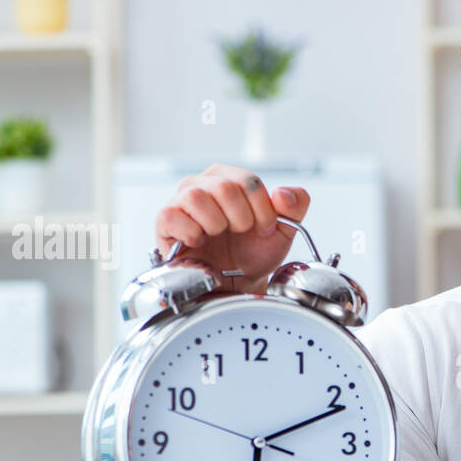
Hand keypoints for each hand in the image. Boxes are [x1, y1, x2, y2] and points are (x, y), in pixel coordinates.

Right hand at [154, 163, 309, 297]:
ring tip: (217, 236)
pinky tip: (199, 242)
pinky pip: (172, 216)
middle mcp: (202, 183)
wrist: (236, 282)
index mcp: (229, 178)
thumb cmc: (253, 252)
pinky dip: (191, 233)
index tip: (263, 229)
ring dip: (216, 224)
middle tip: (240, 234)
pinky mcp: (165, 221)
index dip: (262, 211)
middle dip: (241, 220)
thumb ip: (295, 205)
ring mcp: (180, 200)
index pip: (249, 181)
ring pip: (197, 197)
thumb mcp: (284, 229)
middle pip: (225, 188)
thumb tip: (282, 194)